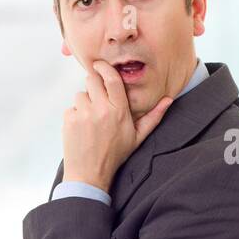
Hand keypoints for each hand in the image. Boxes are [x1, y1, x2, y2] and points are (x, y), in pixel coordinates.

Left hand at [61, 60, 172, 192]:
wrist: (90, 174)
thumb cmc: (114, 155)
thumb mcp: (138, 137)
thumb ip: (153, 117)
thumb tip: (168, 100)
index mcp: (119, 111)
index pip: (112, 79)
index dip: (105, 68)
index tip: (100, 64)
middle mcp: (101, 109)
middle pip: (92, 80)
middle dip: (93, 83)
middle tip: (96, 96)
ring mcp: (84, 114)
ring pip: (80, 94)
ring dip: (84, 102)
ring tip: (90, 119)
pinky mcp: (70, 120)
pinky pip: (71, 108)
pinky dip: (75, 115)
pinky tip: (81, 128)